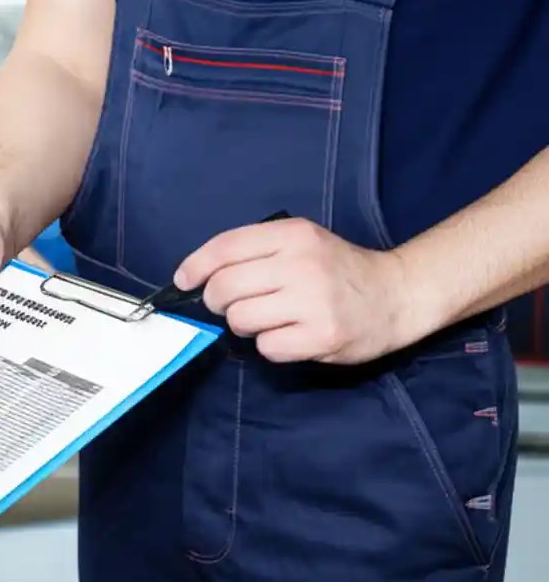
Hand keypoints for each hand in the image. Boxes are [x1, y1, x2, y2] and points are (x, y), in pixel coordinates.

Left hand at [174, 217, 413, 364]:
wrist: (396, 295)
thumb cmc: (338, 270)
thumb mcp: (301, 243)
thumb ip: (256, 252)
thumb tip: (199, 278)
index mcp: (292, 234)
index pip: (225, 247)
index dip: (196, 266)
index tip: (185, 281)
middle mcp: (301, 263)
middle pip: (224, 288)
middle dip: (218, 302)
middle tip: (232, 306)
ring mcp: (313, 301)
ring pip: (241, 319)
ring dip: (246, 325)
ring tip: (271, 319)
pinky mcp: (322, 335)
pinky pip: (267, 347)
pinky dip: (271, 346)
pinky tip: (291, 336)